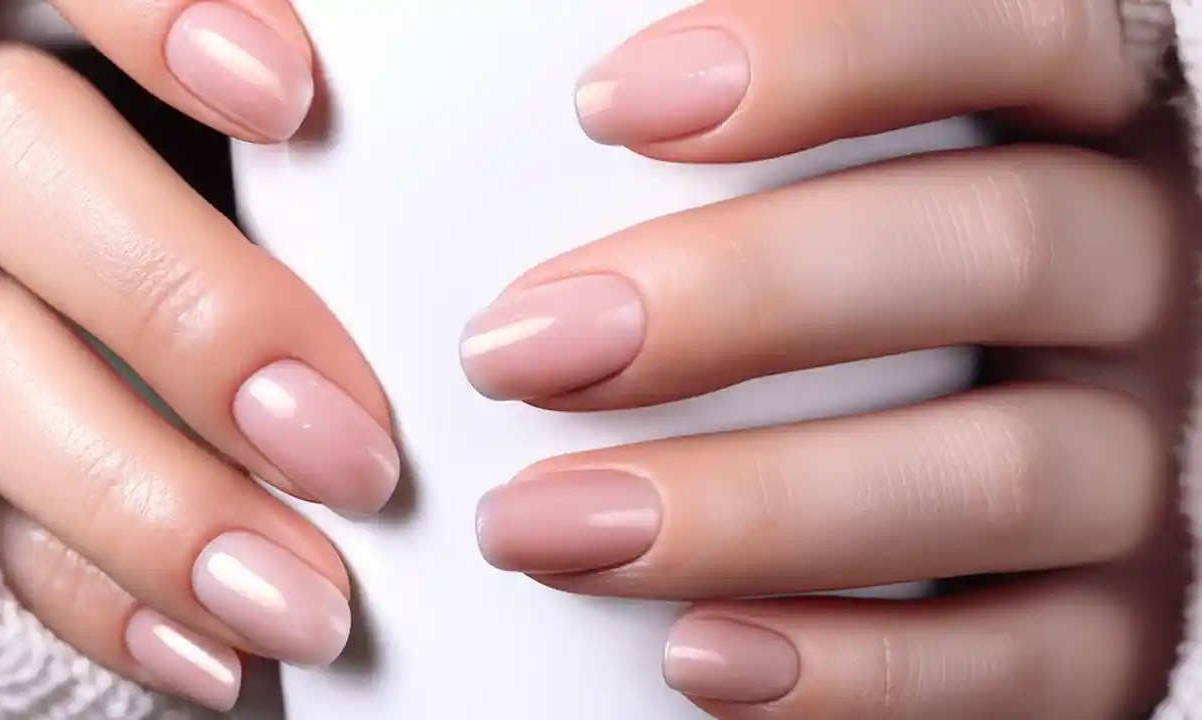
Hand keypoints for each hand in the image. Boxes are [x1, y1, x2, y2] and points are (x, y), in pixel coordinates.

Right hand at [0, 1, 397, 710]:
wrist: (153, 291)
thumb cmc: (267, 161)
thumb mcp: (250, 109)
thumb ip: (289, 98)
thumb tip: (374, 99)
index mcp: (25, 26)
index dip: (146, 15)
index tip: (287, 96)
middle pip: (11, 175)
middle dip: (186, 314)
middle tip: (350, 445)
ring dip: (153, 502)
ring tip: (306, 601)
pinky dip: (101, 590)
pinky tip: (214, 649)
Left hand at [464, 1, 1190, 716]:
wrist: (885, 517)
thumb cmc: (784, 321)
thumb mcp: (787, 202)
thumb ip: (711, 160)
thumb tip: (553, 94)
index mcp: (1077, 129)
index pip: (1018, 29)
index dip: (833, 49)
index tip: (607, 106)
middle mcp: (1139, 281)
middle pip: (1004, 244)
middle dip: (743, 295)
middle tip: (515, 351)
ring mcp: (1143, 462)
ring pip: (1004, 471)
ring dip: (753, 506)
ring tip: (542, 527)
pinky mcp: (1120, 628)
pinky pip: (1026, 662)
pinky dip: (855, 668)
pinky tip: (695, 657)